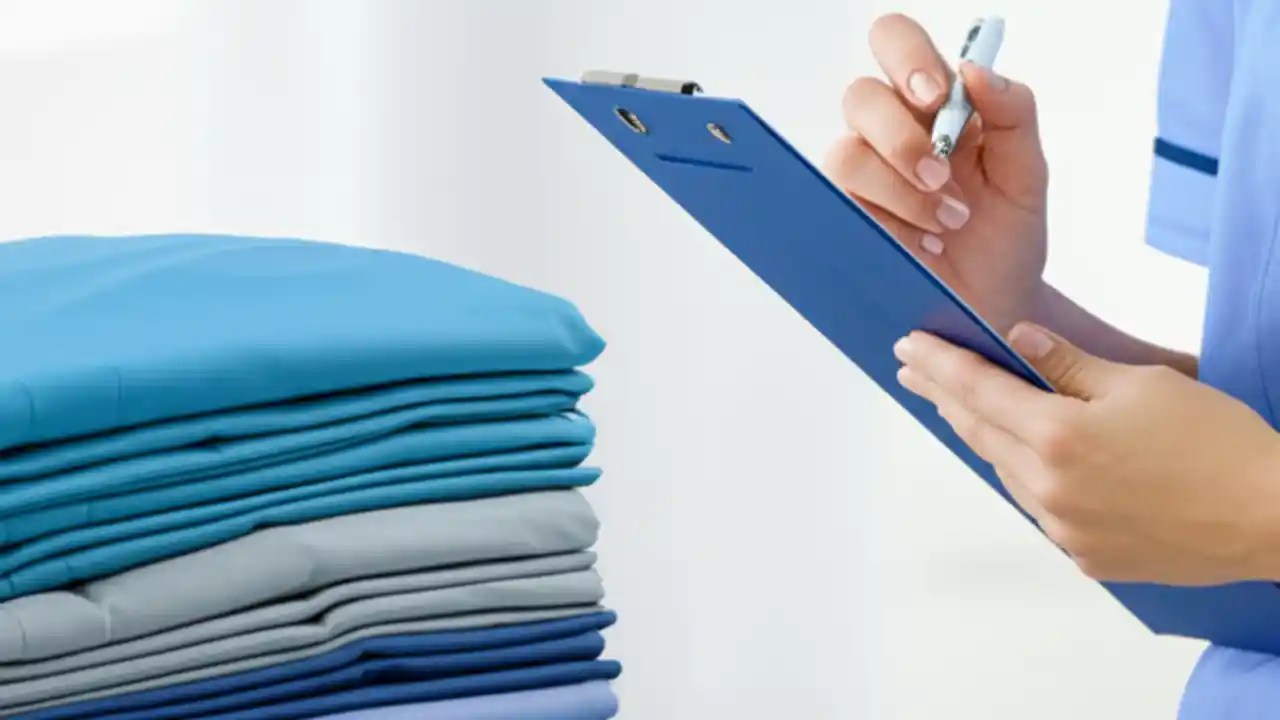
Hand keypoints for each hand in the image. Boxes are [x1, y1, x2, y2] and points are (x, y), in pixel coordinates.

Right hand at [823, 13, 1048, 332]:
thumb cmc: (1006, 235)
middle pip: (861, 95)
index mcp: (933, 104)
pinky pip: (837, 204)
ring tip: (945, 224)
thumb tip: (975, 70)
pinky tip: (917, 244)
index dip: (907, 57)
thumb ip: (1014, 112)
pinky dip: (884, 221)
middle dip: (901, 137)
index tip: (937, 96)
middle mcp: (889, 132)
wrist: (992, 303)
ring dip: (899, 189)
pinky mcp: (844, 218)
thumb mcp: (1027, 173)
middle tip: (942, 176)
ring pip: (845, 152)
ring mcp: (862, 177)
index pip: (897, 44)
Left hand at [893, 323, 1279, 585]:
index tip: (908, 347)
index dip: (939, 365)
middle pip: (980, 432)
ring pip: (1006, 472)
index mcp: (1060, 436)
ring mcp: (1066, 529)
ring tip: (960, 406)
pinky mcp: (1088, 557)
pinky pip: (1040, 508)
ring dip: (984, 436)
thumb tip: (1018, 338)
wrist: (1273, 517)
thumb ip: (1069, 364)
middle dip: (944, 396)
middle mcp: (1051, 488)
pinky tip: (1025, 458)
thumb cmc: (1218, 442)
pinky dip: (1025, 476)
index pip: (978, 390)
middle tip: (914, 370)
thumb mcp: (1141, 383)